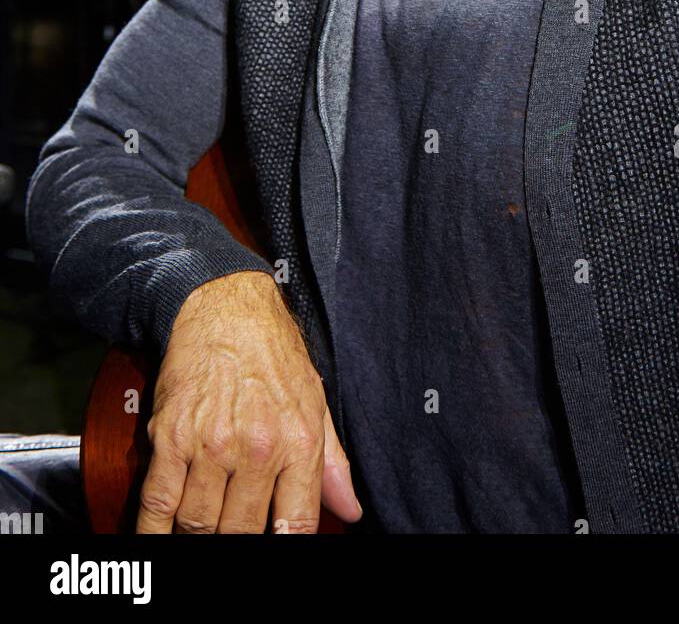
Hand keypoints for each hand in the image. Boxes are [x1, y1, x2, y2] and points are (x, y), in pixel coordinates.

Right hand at [135, 271, 362, 533]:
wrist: (226, 306)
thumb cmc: (272, 351)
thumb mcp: (315, 401)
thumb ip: (331, 462)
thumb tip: (349, 508)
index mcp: (297, 442)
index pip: (295, 527)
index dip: (283, 546)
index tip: (273, 545)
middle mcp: (256, 448)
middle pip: (240, 533)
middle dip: (236, 541)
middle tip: (233, 532)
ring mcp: (210, 446)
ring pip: (198, 526)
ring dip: (198, 536)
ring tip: (204, 528)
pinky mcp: (170, 438)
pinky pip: (158, 504)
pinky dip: (155, 531)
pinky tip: (161, 537)